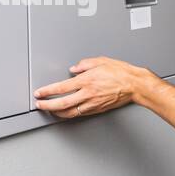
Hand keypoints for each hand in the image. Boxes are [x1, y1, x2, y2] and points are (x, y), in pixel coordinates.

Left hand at [33, 57, 151, 118]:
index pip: (61, 88)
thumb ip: (84, 64)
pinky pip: (80, 114)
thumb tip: (74, 68)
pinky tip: (66, 112)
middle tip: (39, 105)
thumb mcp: (100, 61)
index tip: (39, 93)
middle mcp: (88, 94)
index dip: (47, 91)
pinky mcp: (98, 109)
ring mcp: (93, 104)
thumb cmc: (121, 72)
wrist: (135, 85)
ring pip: (70, 113)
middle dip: (47, 105)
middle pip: (62, 104)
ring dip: (57, 112)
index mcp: (86, 80)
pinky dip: (70, 114)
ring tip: (50, 110)